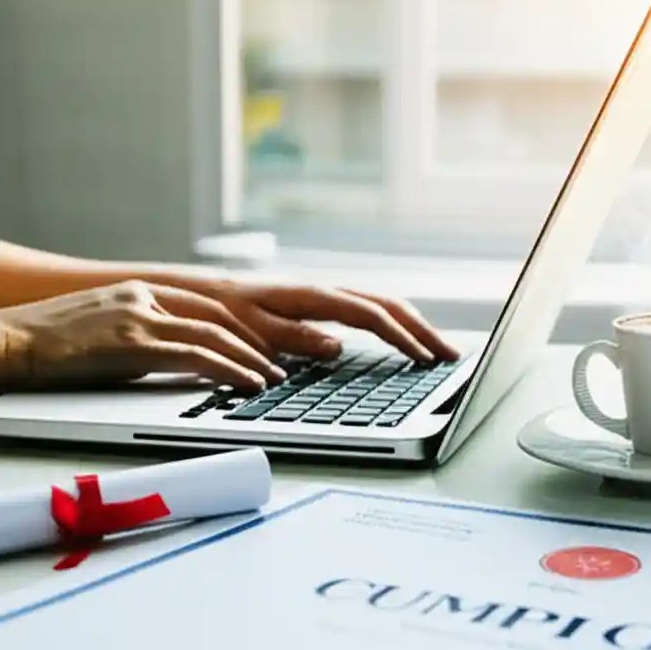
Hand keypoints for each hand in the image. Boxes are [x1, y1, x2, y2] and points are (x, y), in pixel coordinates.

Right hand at [0, 281, 285, 391]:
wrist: (1, 342)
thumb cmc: (42, 348)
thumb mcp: (98, 334)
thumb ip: (135, 339)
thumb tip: (167, 363)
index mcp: (136, 291)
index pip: (204, 304)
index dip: (239, 326)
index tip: (262, 344)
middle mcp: (143, 297)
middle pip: (219, 314)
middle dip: (256, 340)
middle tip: (281, 363)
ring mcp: (138, 316)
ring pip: (214, 333)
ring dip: (250, 358)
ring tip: (272, 378)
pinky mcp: (131, 342)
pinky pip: (196, 355)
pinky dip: (229, 368)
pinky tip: (248, 382)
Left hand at [185, 280, 458, 364]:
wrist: (198, 293)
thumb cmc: (220, 313)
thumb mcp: (251, 329)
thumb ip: (294, 338)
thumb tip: (338, 346)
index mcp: (313, 296)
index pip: (370, 315)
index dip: (402, 338)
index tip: (426, 359)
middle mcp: (326, 291)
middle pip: (389, 305)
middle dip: (424, 330)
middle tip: (452, 356)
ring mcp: (327, 296)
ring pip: (383, 305)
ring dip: (414, 326)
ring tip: (439, 351)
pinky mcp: (322, 304)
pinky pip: (369, 311)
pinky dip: (394, 325)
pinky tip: (402, 341)